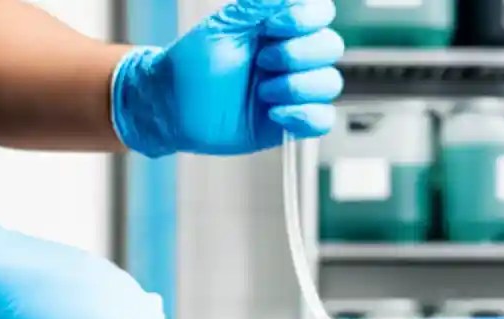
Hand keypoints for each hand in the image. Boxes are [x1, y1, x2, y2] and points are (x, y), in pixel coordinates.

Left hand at [112, 0, 343, 157]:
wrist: (172, 107)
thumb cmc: (192, 64)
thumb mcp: (222, 26)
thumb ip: (257, 6)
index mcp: (278, 27)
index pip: (320, 12)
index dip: (306, 18)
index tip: (274, 26)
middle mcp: (292, 56)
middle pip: (331, 47)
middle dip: (298, 55)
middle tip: (262, 62)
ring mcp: (293, 89)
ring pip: (330, 83)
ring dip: (297, 87)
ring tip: (263, 93)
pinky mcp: (291, 121)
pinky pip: (322, 120)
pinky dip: (304, 116)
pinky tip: (275, 114)